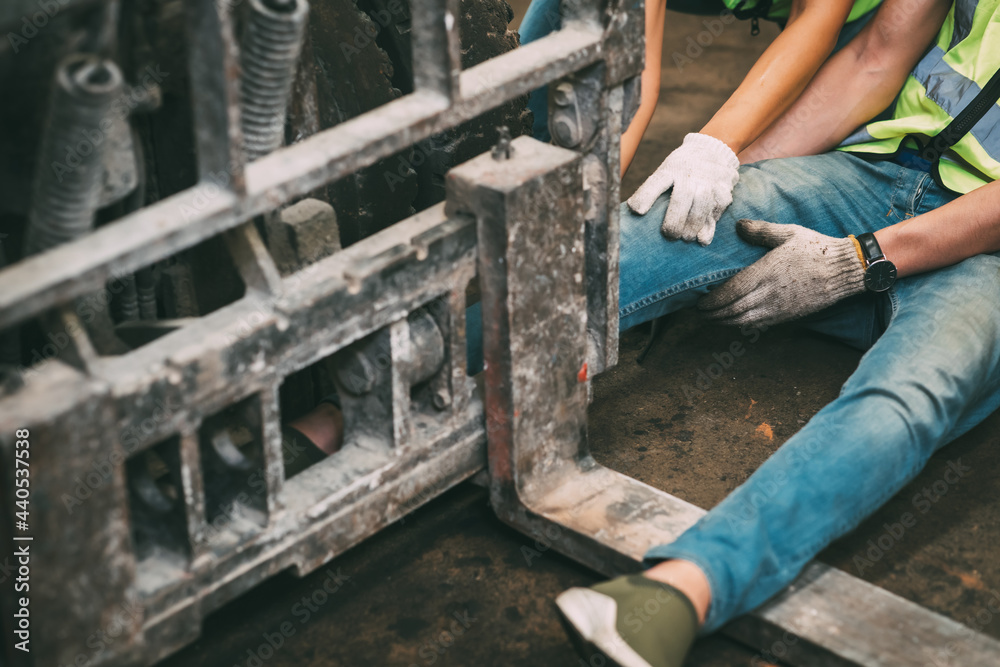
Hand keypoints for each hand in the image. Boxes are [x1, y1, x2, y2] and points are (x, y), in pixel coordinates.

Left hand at [626, 133, 739, 245]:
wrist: (714, 149)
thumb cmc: (682, 167)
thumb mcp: (667, 169)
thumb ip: (655, 189)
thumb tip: (635, 212)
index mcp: (671, 169)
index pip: (656, 182)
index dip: (645, 196)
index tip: (637, 211)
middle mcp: (690, 174)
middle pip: (682, 198)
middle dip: (675, 220)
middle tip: (669, 235)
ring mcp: (709, 181)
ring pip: (701, 206)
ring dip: (693, 226)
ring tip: (685, 238)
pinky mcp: (723, 190)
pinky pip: (717, 211)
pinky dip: (709, 227)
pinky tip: (702, 238)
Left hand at [698, 219, 865, 326]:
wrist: (845, 270)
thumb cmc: (816, 248)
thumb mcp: (787, 233)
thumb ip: (760, 230)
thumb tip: (737, 225)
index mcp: (766, 272)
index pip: (731, 291)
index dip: (712, 300)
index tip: (699, 301)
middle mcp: (770, 293)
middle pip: (732, 310)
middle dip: (712, 314)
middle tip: (699, 312)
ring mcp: (779, 307)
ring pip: (743, 322)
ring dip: (724, 322)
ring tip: (712, 318)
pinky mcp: (787, 316)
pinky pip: (759, 325)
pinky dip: (741, 326)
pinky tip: (734, 321)